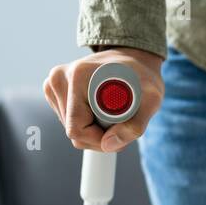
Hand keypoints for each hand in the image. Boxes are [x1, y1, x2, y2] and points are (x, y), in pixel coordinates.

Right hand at [43, 47, 163, 151]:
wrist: (133, 59)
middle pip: (72, 131)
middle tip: (119, 121)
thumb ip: (135, 125)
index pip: (77, 129)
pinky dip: (86, 122)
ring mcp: (53, 83)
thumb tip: (108, 145)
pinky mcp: (53, 89)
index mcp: (78, 77)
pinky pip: (68, 120)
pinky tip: (98, 108)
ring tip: (110, 112)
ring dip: (92, 129)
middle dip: (98, 135)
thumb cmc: (143, 77)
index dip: (100, 139)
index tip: (120, 130)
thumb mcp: (151, 99)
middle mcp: (59, 78)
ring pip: (70, 128)